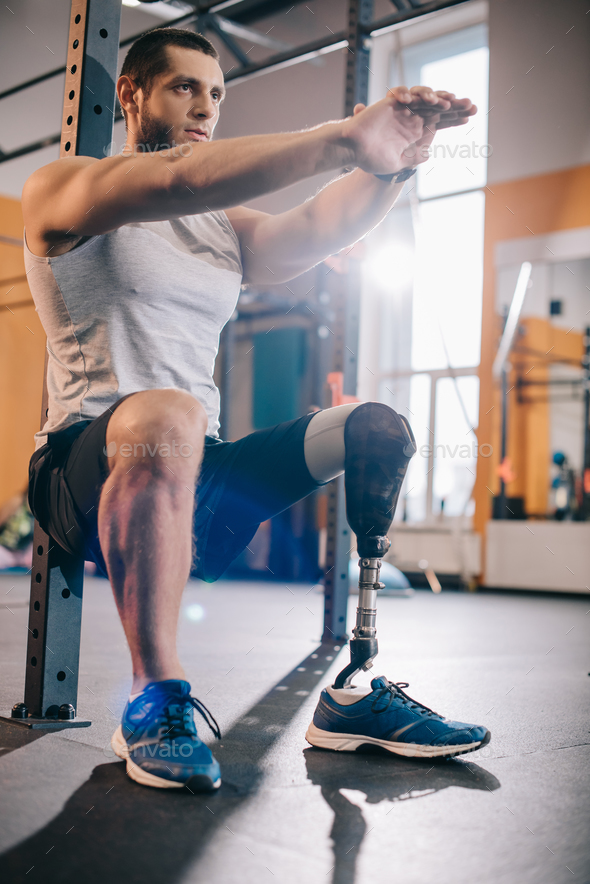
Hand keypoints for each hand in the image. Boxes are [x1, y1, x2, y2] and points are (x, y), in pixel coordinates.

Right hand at [341, 85, 475, 174]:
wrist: (353, 153)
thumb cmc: (372, 159)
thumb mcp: (398, 162)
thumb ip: (413, 157)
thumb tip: (429, 154)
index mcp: (414, 130)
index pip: (439, 121)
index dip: (454, 119)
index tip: (470, 118)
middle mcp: (410, 117)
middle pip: (437, 107)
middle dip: (455, 105)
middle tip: (471, 105)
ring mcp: (401, 109)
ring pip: (423, 98)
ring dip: (436, 99)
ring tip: (446, 104)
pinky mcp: (388, 104)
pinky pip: (402, 94)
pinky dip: (410, 96)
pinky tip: (418, 102)